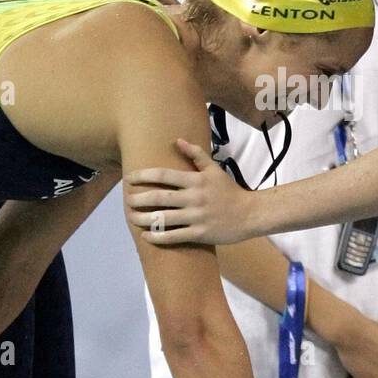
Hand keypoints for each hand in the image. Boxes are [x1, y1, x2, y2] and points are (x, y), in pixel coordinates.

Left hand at [126, 137, 256, 244]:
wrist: (250, 214)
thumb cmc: (229, 191)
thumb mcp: (214, 170)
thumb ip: (195, 155)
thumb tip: (177, 141)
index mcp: (196, 180)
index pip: (164, 175)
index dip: (144, 176)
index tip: (129, 178)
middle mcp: (194, 198)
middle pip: (159, 197)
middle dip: (139, 199)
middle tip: (126, 200)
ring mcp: (197, 217)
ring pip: (164, 218)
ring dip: (144, 219)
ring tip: (132, 218)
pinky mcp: (200, 234)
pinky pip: (174, 236)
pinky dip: (158, 237)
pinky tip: (146, 236)